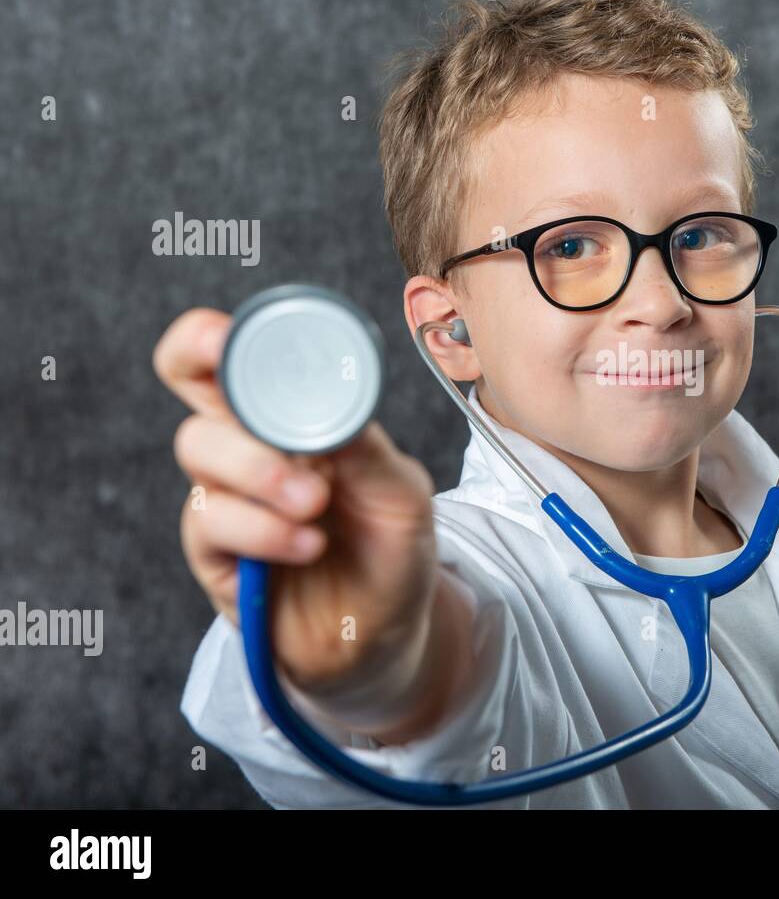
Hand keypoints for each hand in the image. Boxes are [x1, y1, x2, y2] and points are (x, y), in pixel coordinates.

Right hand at [154, 307, 441, 710]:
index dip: (214, 334)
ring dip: (260, 471)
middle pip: (187, 381)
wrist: (388, 634)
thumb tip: (331, 399)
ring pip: (199, 449)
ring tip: (316, 503)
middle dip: (216, 382)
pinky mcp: (216, 556)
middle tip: (272, 416)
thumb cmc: (391, 550)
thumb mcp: (401, 491)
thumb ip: (365, 447)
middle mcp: (249, 445)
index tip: (230, 336)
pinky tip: (308, 544)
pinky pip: (211, 522)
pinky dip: (263, 530)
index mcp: (292, 415)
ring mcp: (227, 497)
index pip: (231, 355)